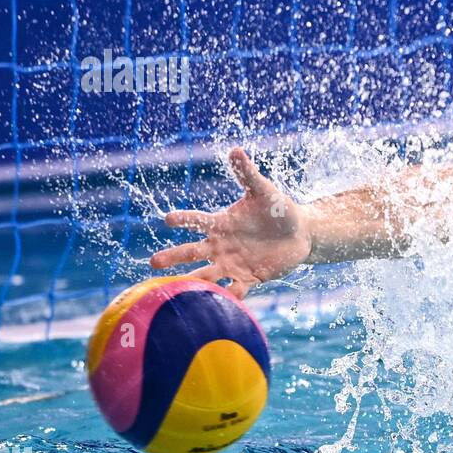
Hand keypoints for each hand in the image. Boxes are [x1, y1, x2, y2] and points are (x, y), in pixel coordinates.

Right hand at [149, 147, 312, 297]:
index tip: (168, 219)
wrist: (300, 233)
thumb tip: (235, 150)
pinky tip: (221, 303)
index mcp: (221, 224)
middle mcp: (221, 245)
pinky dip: (229, 296)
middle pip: (192, 252)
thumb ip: (247, 174)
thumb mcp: (263, 191)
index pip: (197, 220)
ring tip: (178, 289)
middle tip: (153, 263)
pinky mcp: (250, 278)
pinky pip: (236, 289)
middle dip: (173, 257)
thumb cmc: (278, 209)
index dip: (184, 219)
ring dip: (195, 281)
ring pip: (208, 274)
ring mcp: (233, 263)